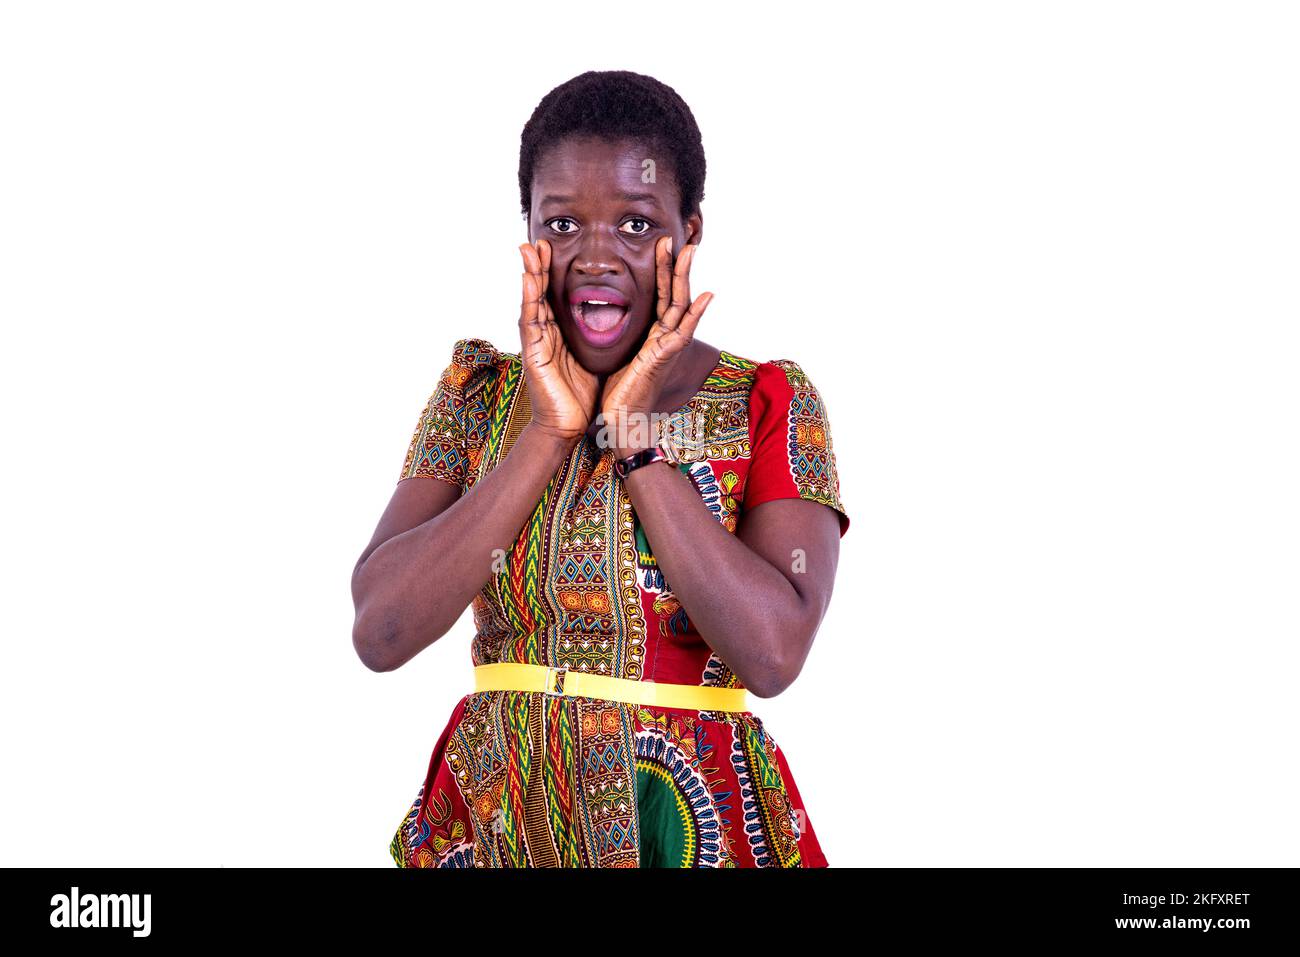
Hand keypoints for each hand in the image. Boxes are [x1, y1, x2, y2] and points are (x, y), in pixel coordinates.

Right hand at [518, 238, 599, 442]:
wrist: (567, 426)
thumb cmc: (578, 395)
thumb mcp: (592, 357)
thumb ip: (594, 338)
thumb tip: (612, 322)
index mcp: (558, 333)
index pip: (555, 294)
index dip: (554, 271)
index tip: (557, 247)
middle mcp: (543, 333)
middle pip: (539, 291)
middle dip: (538, 264)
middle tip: (539, 239)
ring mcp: (535, 342)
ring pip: (531, 300)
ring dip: (529, 273)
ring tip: (529, 249)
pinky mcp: (533, 353)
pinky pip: (530, 321)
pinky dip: (529, 298)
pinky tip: (529, 279)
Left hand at [600, 237, 713, 447]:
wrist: (621, 420)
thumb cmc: (618, 392)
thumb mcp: (619, 353)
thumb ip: (622, 334)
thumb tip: (607, 315)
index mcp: (653, 335)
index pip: (661, 296)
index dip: (662, 271)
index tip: (661, 247)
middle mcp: (664, 337)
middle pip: (674, 294)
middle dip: (676, 266)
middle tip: (677, 239)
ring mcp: (667, 347)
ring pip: (680, 305)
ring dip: (685, 277)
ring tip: (689, 252)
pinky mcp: (664, 358)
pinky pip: (682, 331)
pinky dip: (696, 313)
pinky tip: (704, 295)